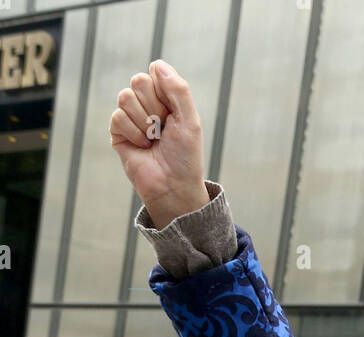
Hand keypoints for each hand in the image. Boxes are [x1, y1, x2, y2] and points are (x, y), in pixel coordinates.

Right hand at [109, 60, 206, 227]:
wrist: (173, 187)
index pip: (155, 72)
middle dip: (154, 107)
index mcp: (166, 97)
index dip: (165, 92)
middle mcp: (147, 103)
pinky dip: (134, 133)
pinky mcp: (118, 132)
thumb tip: (156, 65)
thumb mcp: (190, 120)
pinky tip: (142, 147)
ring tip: (153, 140)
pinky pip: (117, 117)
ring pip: (125, 97)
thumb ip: (179, 89)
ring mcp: (131, 117)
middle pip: (138, 80)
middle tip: (162, 130)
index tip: (174, 114)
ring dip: (143, 122)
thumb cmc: (185, 157)